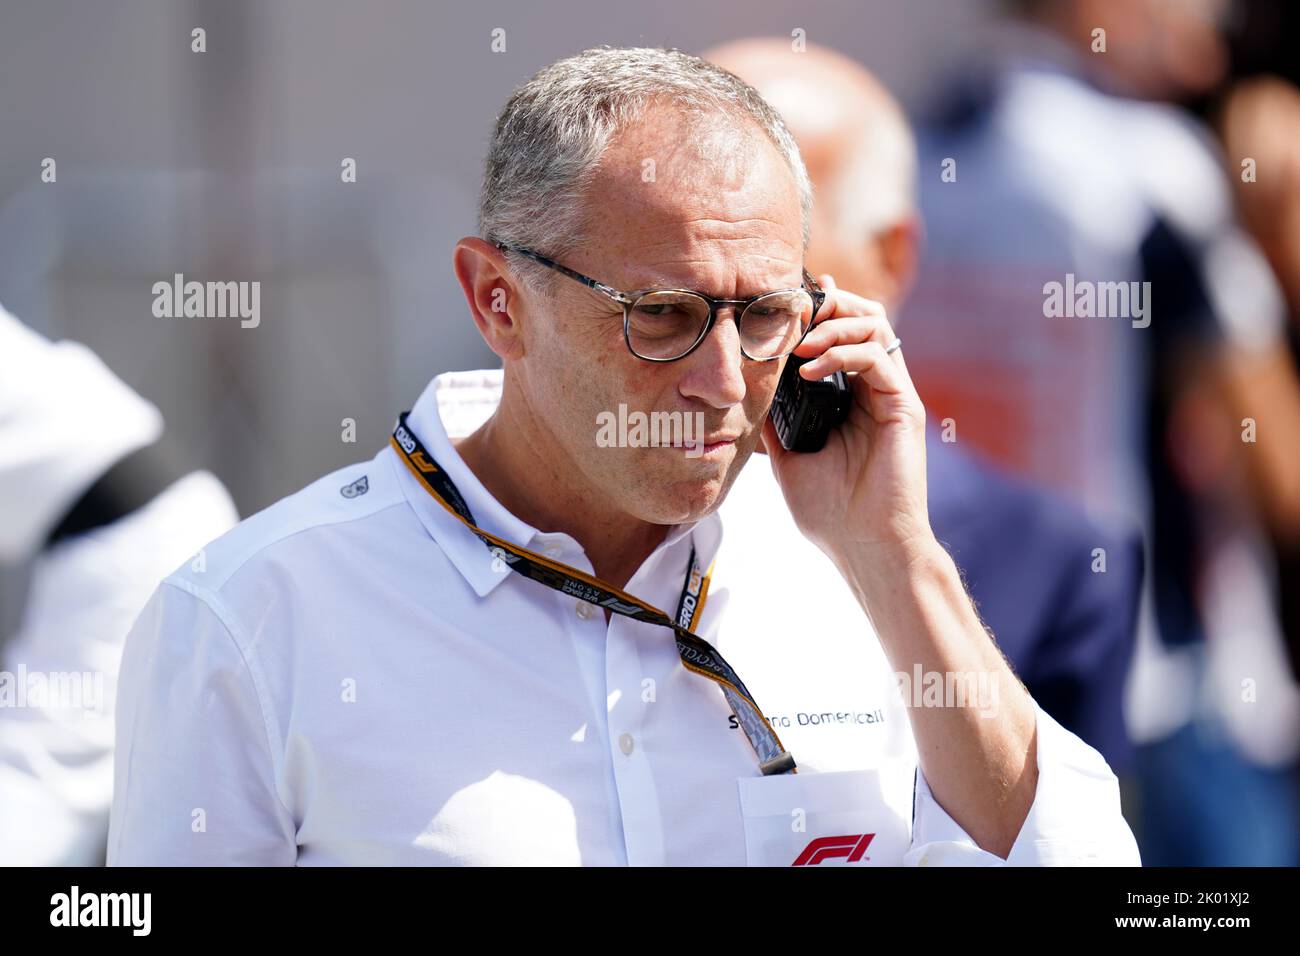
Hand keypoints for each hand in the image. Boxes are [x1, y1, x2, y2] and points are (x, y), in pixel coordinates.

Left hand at [759, 275, 932, 566]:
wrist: (864, 547)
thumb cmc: (830, 512)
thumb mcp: (787, 456)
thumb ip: (775, 419)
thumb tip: (746, 389)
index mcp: (848, 395)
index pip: (838, 333)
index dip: (813, 312)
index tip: (780, 304)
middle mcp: (873, 388)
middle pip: (863, 315)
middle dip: (828, 303)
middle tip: (794, 311)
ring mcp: (891, 394)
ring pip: (875, 325)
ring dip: (834, 323)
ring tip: (800, 344)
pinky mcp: (904, 406)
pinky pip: (879, 358)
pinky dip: (844, 353)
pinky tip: (810, 371)